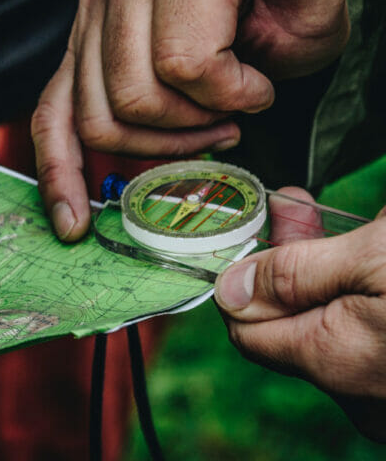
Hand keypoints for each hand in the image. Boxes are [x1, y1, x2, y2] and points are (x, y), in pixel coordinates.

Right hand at [31, 0, 348, 240]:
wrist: (256, 3)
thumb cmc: (285, 4)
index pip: (183, 61)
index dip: (229, 98)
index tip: (259, 92)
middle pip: (132, 96)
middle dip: (188, 128)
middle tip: (224, 121)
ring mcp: (89, 16)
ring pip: (97, 119)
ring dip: (150, 147)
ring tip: (190, 134)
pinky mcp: (73, 54)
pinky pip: (50, 119)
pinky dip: (59, 174)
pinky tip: (71, 217)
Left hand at [215, 188, 385, 442]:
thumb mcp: (372, 260)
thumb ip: (295, 276)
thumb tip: (230, 288)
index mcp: (335, 361)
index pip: (246, 330)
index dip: (239, 276)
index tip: (244, 232)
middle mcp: (359, 390)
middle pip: (290, 319)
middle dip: (282, 258)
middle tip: (285, 209)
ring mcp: (385, 386)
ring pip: (328, 322)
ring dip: (317, 267)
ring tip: (312, 214)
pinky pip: (362, 333)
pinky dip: (352, 292)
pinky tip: (358, 251)